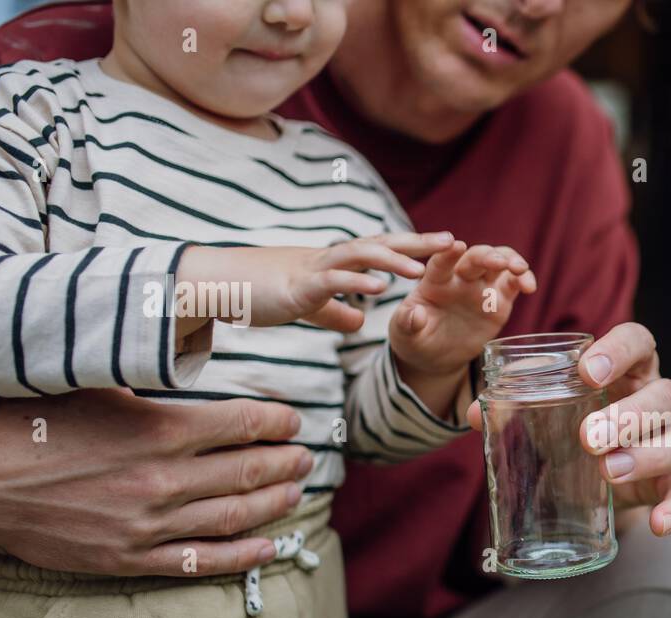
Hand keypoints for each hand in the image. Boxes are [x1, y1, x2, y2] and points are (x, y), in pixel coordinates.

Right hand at [0, 389, 314, 575]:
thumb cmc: (36, 423)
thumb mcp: (98, 385)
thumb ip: (151, 379)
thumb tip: (189, 352)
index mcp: (160, 429)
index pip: (244, 423)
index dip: (278, 422)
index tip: (293, 421)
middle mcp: (163, 479)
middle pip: (249, 470)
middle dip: (286, 462)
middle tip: (305, 456)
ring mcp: (150, 524)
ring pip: (235, 516)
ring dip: (275, 504)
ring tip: (295, 492)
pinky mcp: (132, 558)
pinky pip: (202, 561)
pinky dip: (243, 555)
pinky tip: (270, 546)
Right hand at [176, 232, 454, 336]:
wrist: (217, 284)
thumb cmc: (260, 291)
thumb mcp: (309, 306)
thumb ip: (336, 311)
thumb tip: (360, 320)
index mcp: (336, 262)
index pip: (383, 250)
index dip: (415, 248)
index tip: (448, 245)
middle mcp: (329, 258)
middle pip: (381, 245)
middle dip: (418, 244)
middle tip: (454, 243)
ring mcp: (313, 269)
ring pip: (359, 257)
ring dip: (392, 262)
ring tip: (422, 271)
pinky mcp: (296, 286)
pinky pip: (331, 282)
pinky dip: (355, 284)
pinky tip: (378, 290)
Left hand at [389, 241, 537, 382]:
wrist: (436, 356)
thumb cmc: (416, 340)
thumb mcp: (405, 335)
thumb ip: (407, 323)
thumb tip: (416, 315)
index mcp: (434, 281)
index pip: (441, 262)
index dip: (447, 253)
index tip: (455, 245)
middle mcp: (459, 278)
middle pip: (475, 257)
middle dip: (487, 255)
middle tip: (500, 261)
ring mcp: (481, 287)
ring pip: (498, 262)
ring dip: (510, 260)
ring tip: (520, 270)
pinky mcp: (499, 300)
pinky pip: (513, 283)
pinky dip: (523, 280)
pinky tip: (529, 287)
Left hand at [468, 322, 670, 536]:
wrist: (575, 480)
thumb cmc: (562, 429)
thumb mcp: (537, 413)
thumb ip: (510, 405)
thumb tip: (474, 412)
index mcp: (627, 370)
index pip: (639, 342)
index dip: (620, 351)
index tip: (587, 372)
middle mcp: (656, 402)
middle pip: (668, 395)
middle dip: (630, 414)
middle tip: (588, 436)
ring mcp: (667, 443)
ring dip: (649, 456)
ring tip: (608, 471)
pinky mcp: (668, 484)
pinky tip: (657, 525)